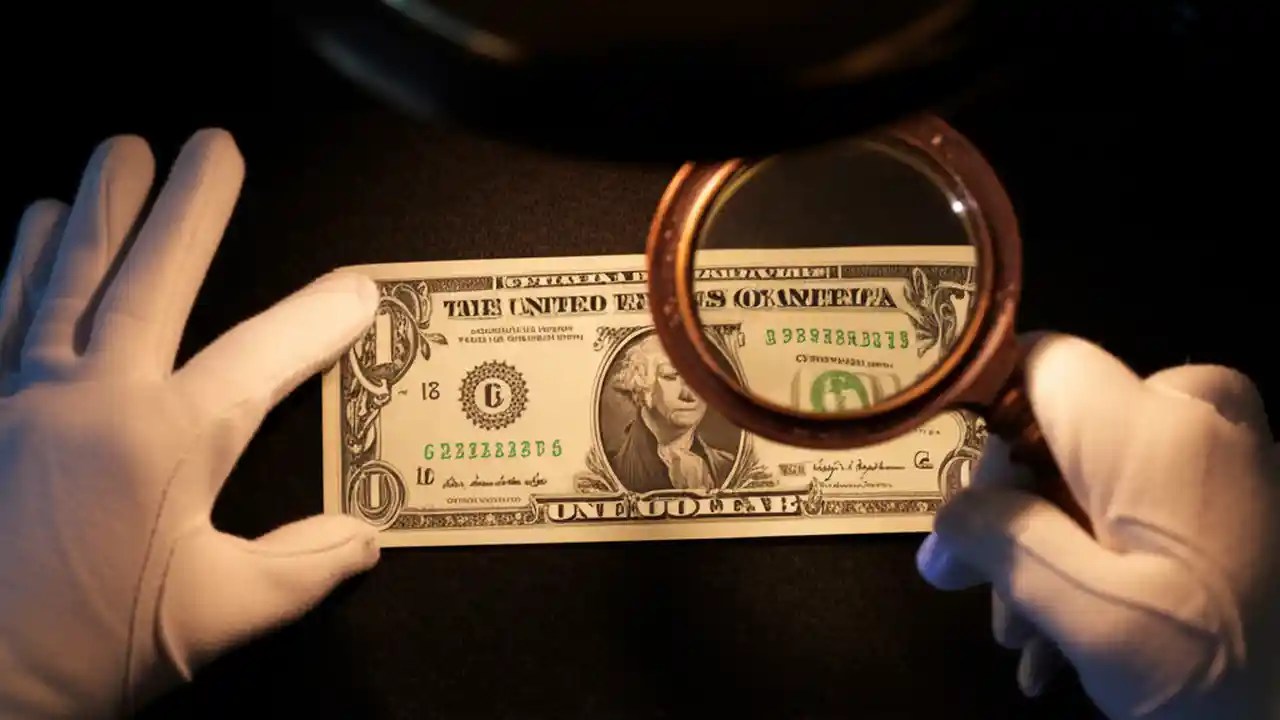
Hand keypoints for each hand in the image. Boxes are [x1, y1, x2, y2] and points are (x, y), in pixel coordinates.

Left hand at [0, 129, 380, 717]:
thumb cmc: (88, 653)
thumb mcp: (216, 620)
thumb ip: (300, 571)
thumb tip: (366, 539)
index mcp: (166, 444)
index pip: (262, 360)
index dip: (319, 318)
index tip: (360, 287)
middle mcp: (93, 401)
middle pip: (149, 282)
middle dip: (190, 208)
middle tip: (214, 144)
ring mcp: (22, 399)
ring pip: (62, 280)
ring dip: (95, 209)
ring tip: (118, 150)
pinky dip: (12, 265)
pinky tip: (25, 223)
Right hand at [917, 333, 1279, 718]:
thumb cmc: (1212, 670)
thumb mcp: (1091, 617)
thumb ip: (1005, 542)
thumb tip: (950, 513)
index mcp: (1156, 426)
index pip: (1036, 362)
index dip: (984, 421)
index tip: (962, 500)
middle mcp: (1194, 413)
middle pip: (1055, 425)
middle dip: (1007, 509)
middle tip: (970, 585)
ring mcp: (1219, 451)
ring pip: (1086, 467)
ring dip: (1041, 543)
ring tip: (1020, 629)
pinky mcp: (1229, 491)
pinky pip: (1133, 494)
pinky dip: (1090, 552)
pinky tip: (1060, 628)